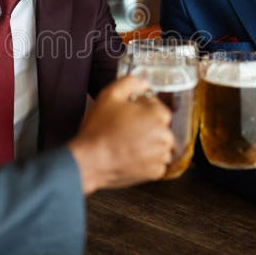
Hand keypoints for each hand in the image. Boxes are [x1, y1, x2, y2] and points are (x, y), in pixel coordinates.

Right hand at [68, 75, 173, 194]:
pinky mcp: (155, 172)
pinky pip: (155, 162)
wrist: (90, 161)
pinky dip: (145, 159)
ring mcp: (161, 155)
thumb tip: (143, 83)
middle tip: (124, 128)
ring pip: (159, 144)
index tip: (127, 113)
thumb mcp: (109, 95)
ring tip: (126, 143)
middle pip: (159, 125)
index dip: (141, 108)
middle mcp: (165, 136)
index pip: (157, 106)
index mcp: (158, 115)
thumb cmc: (99, 129)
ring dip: (147, 142)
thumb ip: (130, 82)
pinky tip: (129, 155)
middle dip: (145, 125)